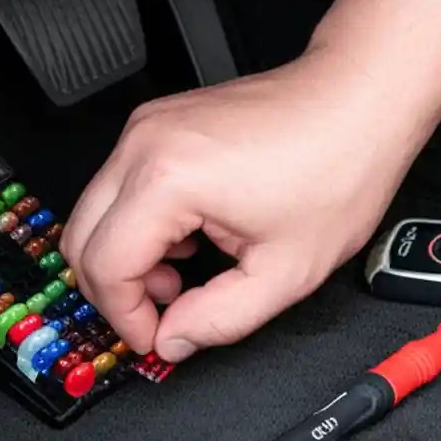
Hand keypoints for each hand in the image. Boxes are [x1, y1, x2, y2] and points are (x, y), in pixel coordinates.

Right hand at [62, 48, 425, 361]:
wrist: (359, 101)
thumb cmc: (337, 166)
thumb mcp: (285, 272)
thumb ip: (218, 320)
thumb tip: (173, 339)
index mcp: (169, 179)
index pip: (104, 266)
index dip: (125, 318)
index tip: (154, 337)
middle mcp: (145, 144)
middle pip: (80, 239)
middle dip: (115, 291)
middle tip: (162, 315)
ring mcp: (148, 127)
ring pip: (94, 213)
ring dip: (126, 258)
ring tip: (182, 276)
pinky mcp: (159, 124)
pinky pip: (119, 187)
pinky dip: (138, 226)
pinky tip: (186, 241)